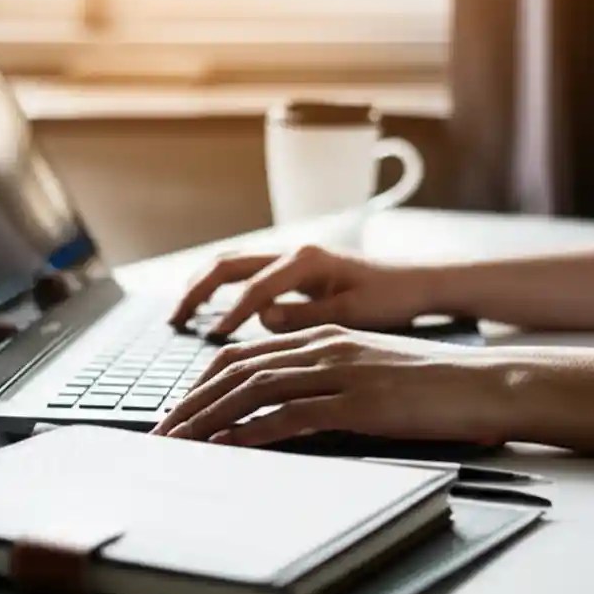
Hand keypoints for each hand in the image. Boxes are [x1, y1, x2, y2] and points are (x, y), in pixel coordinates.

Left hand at [150, 324, 508, 446]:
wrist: (483, 383)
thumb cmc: (432, 384)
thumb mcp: (368, 371)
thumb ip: (326, 379)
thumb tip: (286, 407)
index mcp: (324, 337)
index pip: (246, 353)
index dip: (204, 381)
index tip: (179, 407)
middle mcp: (324, 348)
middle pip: (238, 368)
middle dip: (192, 401)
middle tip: (162, 429)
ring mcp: (339, 373)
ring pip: (255, 390)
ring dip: (209, 418)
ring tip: (179, 442)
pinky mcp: (357, 402)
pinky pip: (290, 415)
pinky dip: (251, 431)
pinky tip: (227, 447)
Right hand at [168, 245, 437, 337]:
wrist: (418, 282)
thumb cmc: (392, 298)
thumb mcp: (353, 313)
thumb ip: (305, 316)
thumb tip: (261, 319)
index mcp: (307, 260)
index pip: (256, 288)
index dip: (232, 314)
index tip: (214, 340)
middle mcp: (294, 253)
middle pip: (229, 265)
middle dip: (198, 290)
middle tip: (174, 319)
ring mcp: (291, 260)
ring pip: (233, 266)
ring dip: (204, 287)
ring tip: (181, 314)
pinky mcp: (294, 272)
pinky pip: (246, 276)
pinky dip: (223, 291)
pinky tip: (212, 313)